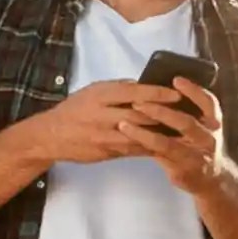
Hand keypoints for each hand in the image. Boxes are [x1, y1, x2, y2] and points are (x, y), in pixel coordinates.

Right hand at [27, 79, 177, 163]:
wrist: (51, 136)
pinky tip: (165, 146)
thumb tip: (143, 86)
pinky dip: (150, 147)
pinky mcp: (106, 152)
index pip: (134, 92)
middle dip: (164, 116)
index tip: (176, 94)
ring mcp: (104, 136)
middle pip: (140, 116)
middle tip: (186, 114)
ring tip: (182, 132)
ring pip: (139, 136)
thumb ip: (117, 89)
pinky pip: (133, 150)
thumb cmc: (74, 109)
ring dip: (161, 134)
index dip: (157, 94)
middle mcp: (103, 115)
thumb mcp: (92, 91)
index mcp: (100, 95)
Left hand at [117, 76, 226, 194]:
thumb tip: (155, 88)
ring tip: (123, 125)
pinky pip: (158, 158)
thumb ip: (185, 109)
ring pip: (167, 144)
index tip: (176, 80)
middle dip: (161, 111)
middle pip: (186, 122)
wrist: (213, 179)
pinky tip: (126, 142)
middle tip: (137, 102)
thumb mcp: (201, 125)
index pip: (207, 102)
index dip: (193, 91)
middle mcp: (208, 138)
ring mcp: (196, 157)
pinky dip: (142, 149)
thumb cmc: (199, 144)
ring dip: (144, 133)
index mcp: (213, 122)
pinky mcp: (182, 171)